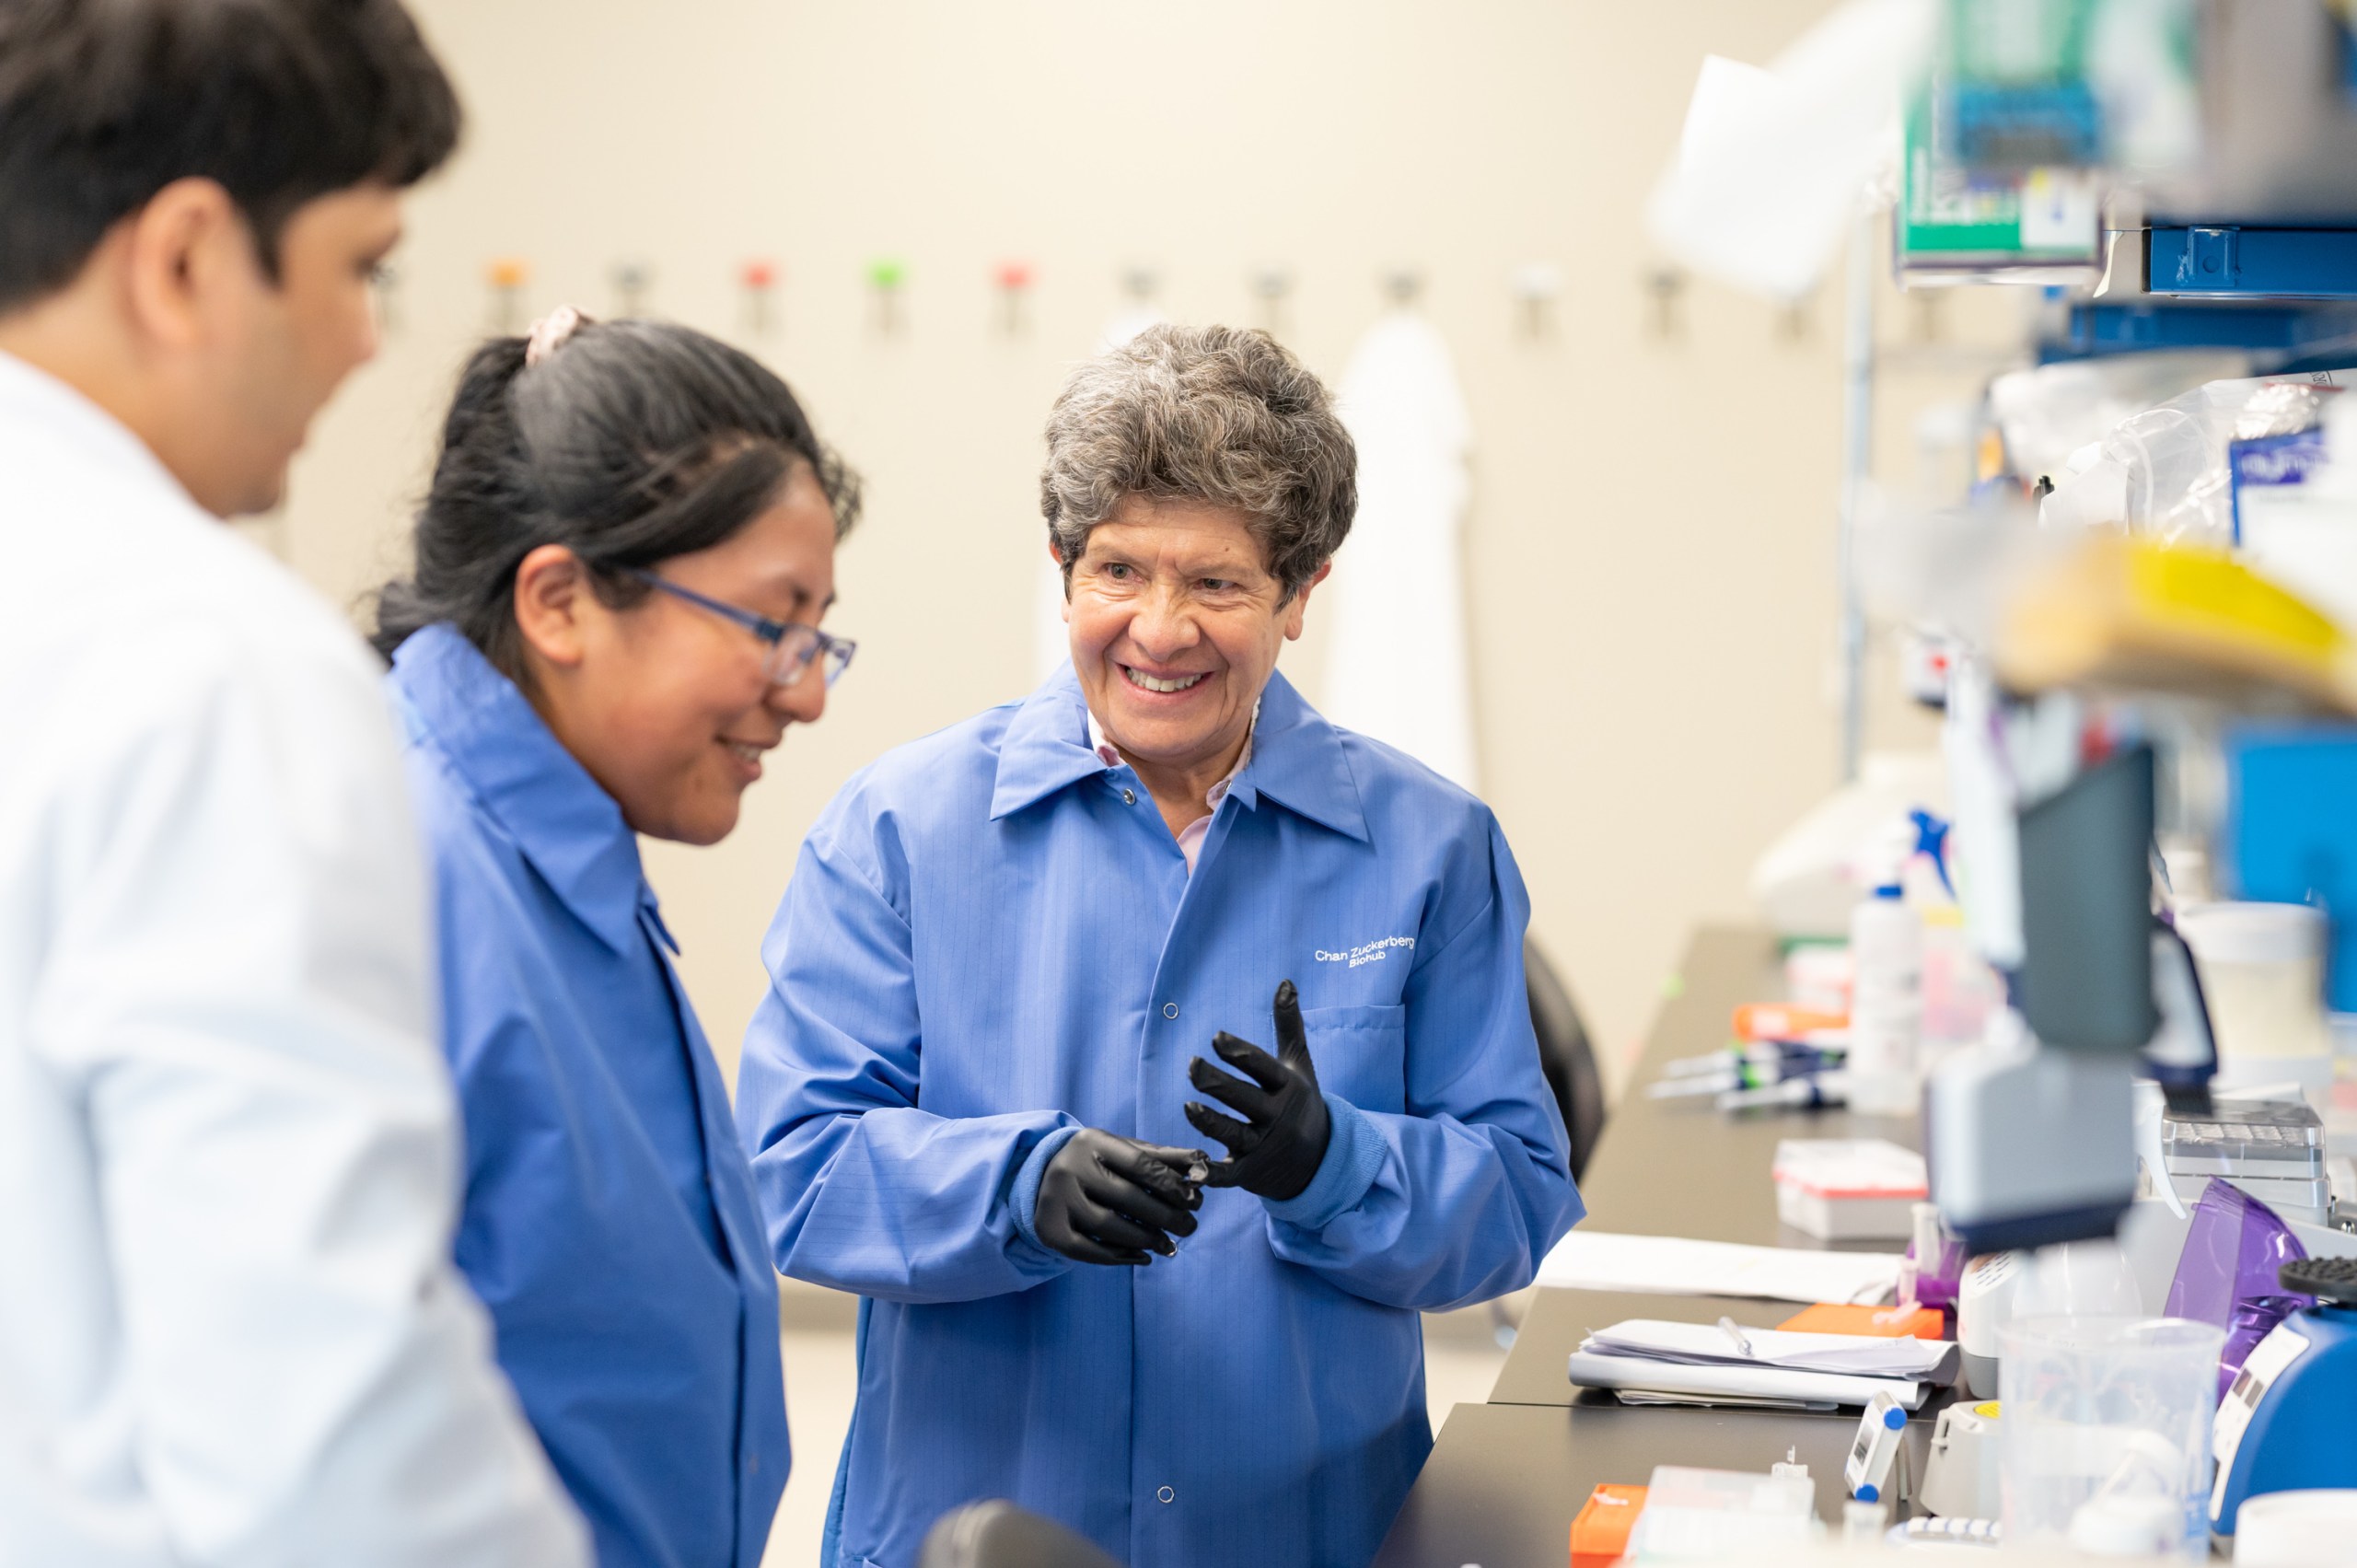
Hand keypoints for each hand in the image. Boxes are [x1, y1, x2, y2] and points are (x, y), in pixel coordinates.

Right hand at [1034, 1130, 1207, 1265]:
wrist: (1045, 1175)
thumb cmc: (1100, 1164)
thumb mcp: (1128, 1152)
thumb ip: (1166, 1158)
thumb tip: (1204, 1164)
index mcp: (1092, 1142)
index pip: (1140, 1164)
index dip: (1171, 1185)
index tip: (1195, 1201)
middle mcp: (1069, 1167)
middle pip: (1126, 1197)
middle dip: (1165, 1216)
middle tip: (1189, 1227)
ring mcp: (1055, 1199)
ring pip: (1108, 1226)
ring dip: (1145, 1239)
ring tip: (1169, 1244)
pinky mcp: (1048, 1228)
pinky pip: (1088, 1250)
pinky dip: (1119, 1257)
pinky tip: (1143, 1257)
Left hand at [1185, 979, 1330, 1200]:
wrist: (1319, 1160)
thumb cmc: (1300, 1103)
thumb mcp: (1298, 1065)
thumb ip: (1289, 1026)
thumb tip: (1285, 982)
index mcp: (1286, 1087)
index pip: (1262, 1067)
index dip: (1240, 1053)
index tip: (1216, 1038)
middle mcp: (1276, 1116)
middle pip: (1244, 1099)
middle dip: (1218, 1084)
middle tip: (1192, 1066)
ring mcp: (1263, 1146)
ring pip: (1234, 1134)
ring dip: (1211, 1123)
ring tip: (1189, 1107)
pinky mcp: (1250, 1172)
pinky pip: (1229, 1174)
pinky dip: (1212, 1175)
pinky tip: (1193, 1170)